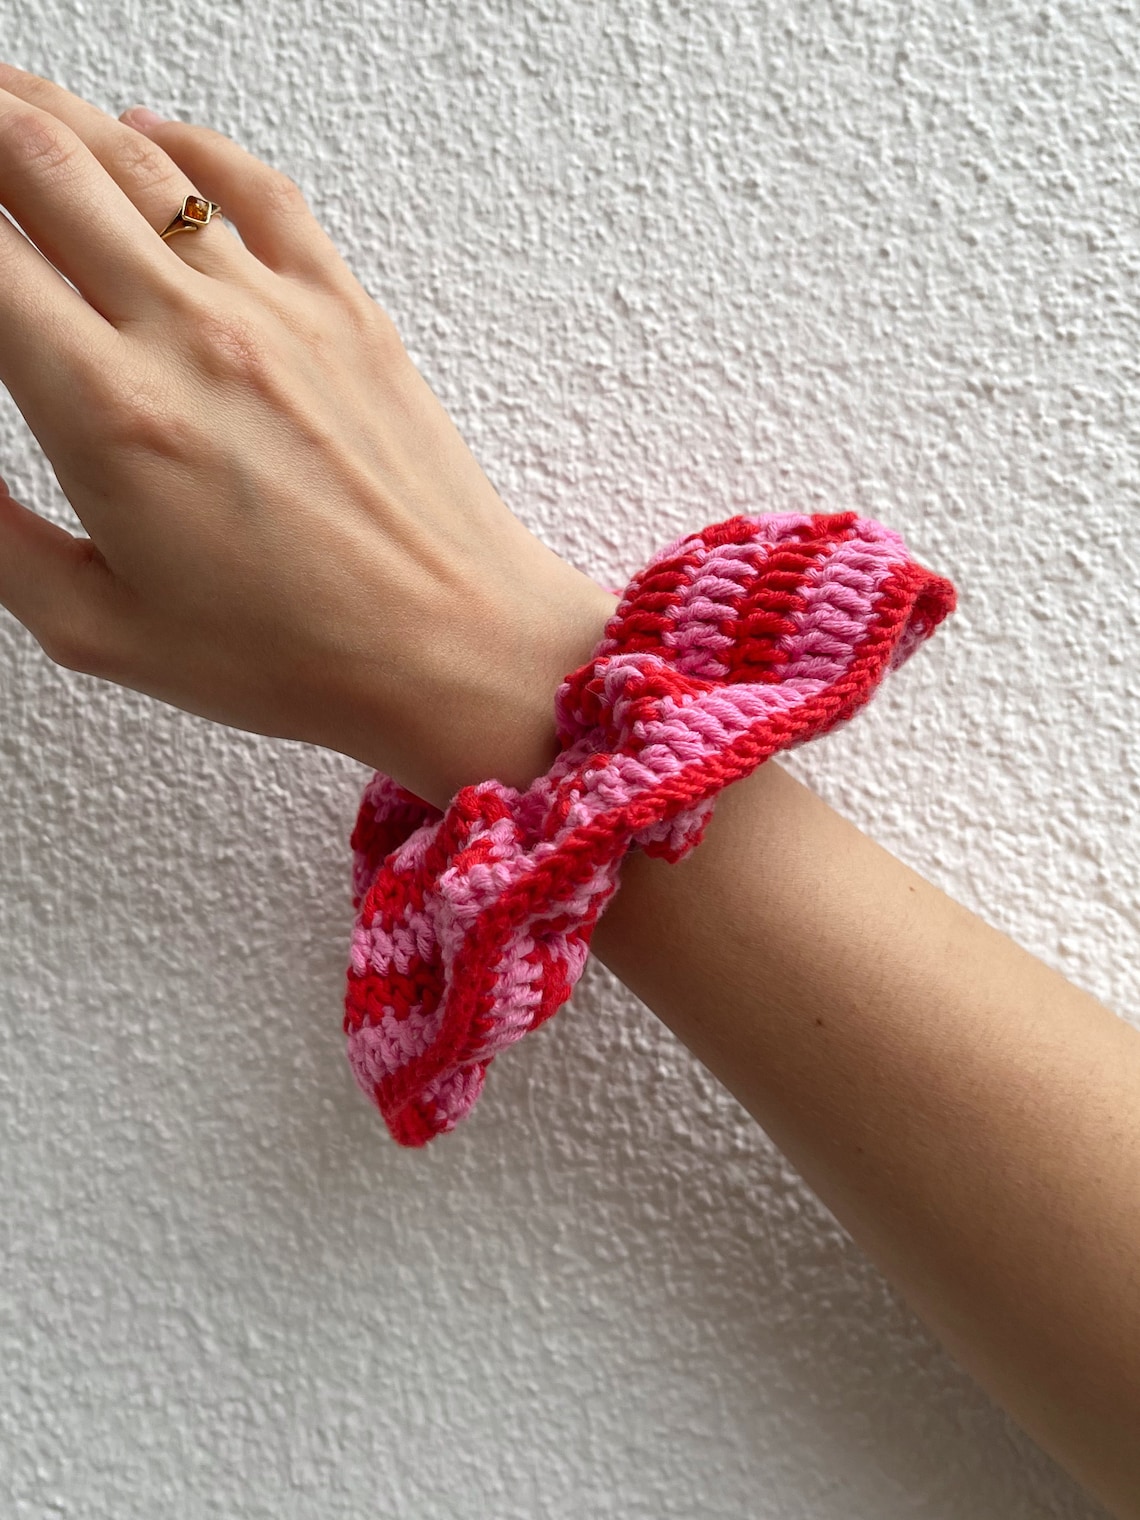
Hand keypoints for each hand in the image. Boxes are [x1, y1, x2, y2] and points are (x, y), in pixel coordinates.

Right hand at [0, 64, 615, 808]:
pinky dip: (187, 143)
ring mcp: (274, 309)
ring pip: (138, 158)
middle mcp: (189, 335)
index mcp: (109, 412)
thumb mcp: (100, 626)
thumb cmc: (298, 656)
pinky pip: (254, 187)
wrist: (454, 646)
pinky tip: (151, 134)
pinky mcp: (343, 308)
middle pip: (41, 164)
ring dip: (54, 114)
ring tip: (12, 104)